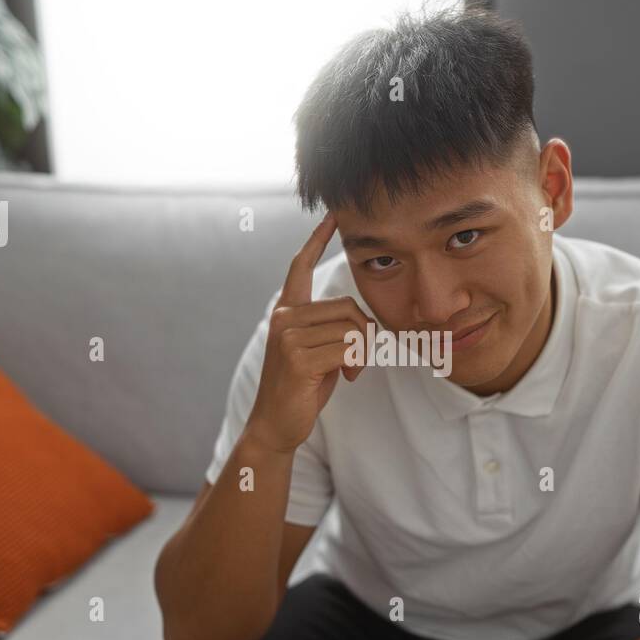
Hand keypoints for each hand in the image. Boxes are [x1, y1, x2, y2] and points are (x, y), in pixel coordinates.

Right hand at [245, 212, 372, 453]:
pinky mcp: (298, 357)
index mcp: (286, 311)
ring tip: (349, 371)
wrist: (276, 425)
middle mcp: (283, 316)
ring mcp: (288, 335)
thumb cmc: (302, 388)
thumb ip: (330, 327)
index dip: (316, 239)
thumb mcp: (318, 350)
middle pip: (348, 306)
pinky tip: (345, 377)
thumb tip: (360, 320)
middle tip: (356, 361)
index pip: (299, 266)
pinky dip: (356, 363)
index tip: (331, 214)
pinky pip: (348, 347)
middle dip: (363, 334)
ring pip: (351, 328)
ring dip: (361, 353)